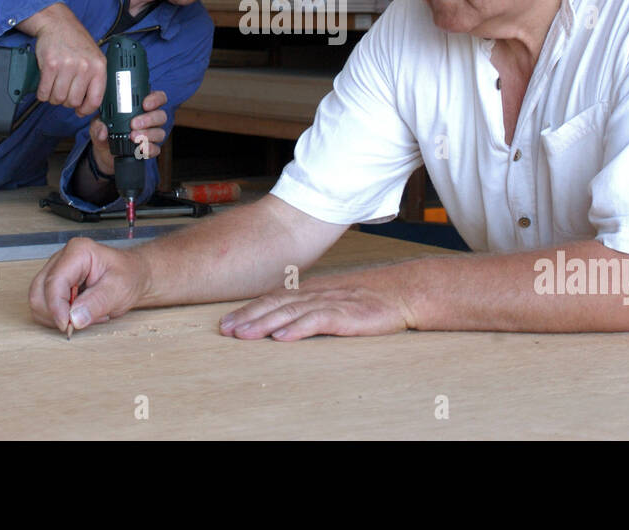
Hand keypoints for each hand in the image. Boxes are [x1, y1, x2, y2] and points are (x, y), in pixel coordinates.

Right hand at [20, 4, 105, 115]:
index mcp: (99, 67)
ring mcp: (67, 65)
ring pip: (58, 98)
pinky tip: (45, 85)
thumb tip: (87, 106)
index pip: (95, 100)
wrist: (58, 23)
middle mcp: (85, 67)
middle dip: (66, 101)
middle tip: (64, 92)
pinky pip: (44, 91)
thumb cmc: (76, 42)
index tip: (80, 111)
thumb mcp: (94, 58)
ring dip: (53, 97)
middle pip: (73, 101)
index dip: (86, 110)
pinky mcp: (50, 65)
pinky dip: (42, 93)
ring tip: (54, 87)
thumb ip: (94, 79)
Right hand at [28, 237, 150, 332]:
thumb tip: (74, 318)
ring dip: (58, 316)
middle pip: (39, 292)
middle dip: (56, 313)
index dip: (57, 307)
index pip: (54, 282)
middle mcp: (62, 259)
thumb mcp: (119, 289)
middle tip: (80, 321)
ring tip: (86, 314)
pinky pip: (45, 307)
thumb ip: (97, 303)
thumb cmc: (129, 275)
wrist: (134, 274)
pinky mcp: (55, 286)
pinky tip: (80, 313)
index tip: (67, 325)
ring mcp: (56, 272)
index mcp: (78, 252)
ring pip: (38, 302)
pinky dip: (60, 317)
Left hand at [88, 90, 168, 173]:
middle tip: (134, 123)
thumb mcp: (97, 125)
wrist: (105, 152)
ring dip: (148, 134)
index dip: (155, 99)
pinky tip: (140, 148)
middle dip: (149, 119)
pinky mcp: (150, 149)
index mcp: (141, 107)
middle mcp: (150, 120)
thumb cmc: (105, 132)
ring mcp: (152, 135)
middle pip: (161, 115)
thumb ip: (98, 125)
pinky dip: (149, 149)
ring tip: (134, 136)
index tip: (145, 104)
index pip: (157, 98)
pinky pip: (156, 149)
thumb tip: (103, 130)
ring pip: (160, 132)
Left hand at [218, 268, 419, 340]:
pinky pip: (318, 320)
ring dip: (265, 324)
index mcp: (311, 290)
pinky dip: (299, 328)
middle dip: (249, 317)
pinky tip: (283, 337)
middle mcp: (316, 293)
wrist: (402, 291)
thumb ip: (310, 306)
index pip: (273, 299)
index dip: (249, 310)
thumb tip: (283, 321)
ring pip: (291, 312)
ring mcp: (331, 302)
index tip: (227, 323)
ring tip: (245, 335)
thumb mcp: (334, 299)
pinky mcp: (347, 314)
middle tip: (226, 330)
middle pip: (275, 304)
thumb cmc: (369, 298)